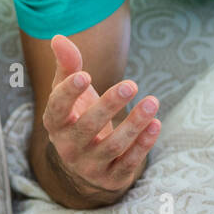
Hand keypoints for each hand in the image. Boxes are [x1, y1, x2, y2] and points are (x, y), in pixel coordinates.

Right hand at [41, 34, 160, 202]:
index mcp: (56, 124)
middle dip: (110, 105)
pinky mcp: (112, 177)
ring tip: (153, 101)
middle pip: (88, 127)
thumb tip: (58, 37)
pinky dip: (144, 144)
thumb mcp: (71, 93)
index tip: (85, 76)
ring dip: (134, 124)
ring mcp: (90, 165)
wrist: (87, 163)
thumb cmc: (79, 116)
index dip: (69, 94)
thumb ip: (68, 66)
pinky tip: (156, 123)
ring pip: (113, 146)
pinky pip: (129, 162)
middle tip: (132, 84)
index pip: (57, 109)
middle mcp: (69, 147)